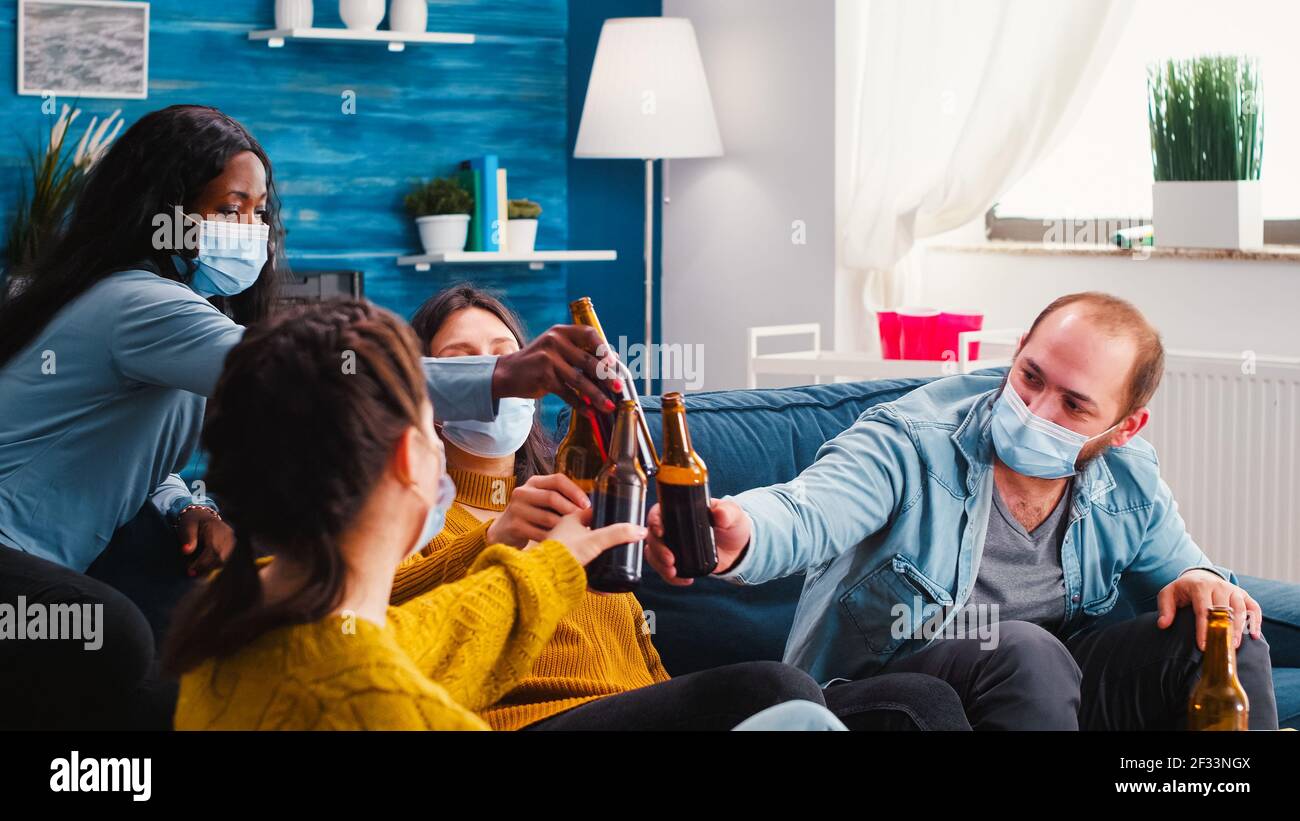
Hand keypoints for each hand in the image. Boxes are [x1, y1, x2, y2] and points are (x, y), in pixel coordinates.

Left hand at [177, 507, 234, 576]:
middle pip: (219, 557)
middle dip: (205, 568)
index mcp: (217, 529)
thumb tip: (186, 551)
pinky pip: (223, 560)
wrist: (201, 515)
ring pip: (222, 561)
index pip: (213, 549)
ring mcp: (231, 540)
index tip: (190, 571)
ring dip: (208, 568)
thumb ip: (188, 538)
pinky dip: (212, 565)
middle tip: (191, 573)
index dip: (202, 563)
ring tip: (195, 569)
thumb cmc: (192, 521)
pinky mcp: (231, 546)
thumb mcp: (187, 526)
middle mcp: (228, 535)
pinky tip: (202, 566)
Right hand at [488, 473, 591, 547]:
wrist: (503, 531)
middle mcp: (523, 492)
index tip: (587, 505)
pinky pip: (539, 533)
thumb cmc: (531, 515)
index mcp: (534, 482)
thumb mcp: (542, 501)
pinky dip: (552, 538)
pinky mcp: (514, 525)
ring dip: (564, 527)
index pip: (558, 480)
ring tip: (574, 533)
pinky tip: (559, 541)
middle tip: (583, 522)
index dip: (575, 491)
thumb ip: (560, 499)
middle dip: (571, 511)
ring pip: (547, 518)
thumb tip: (588, 508)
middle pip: (552, 497)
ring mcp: (516, 508)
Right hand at [491, 325, 621, 410]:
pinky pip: (567, 393)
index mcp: (561, 332)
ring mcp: (548, 360)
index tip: (614, 362)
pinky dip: (580, 404)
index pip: (588, 334)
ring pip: (579, 380)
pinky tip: (590, 412)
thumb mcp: (557, 349)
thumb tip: (614, 358)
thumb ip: (581, 351)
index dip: (604, 347)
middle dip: (606, 376)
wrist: (507, 373)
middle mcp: (555, 342)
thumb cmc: (538, 361)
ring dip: (596, 395)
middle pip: (588, 360)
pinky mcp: (543, 378)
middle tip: (619, 388)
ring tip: (608, 406)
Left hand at [536, 506, 646, 567]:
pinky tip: (606, 587)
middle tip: (622, 542)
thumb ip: (619, 534)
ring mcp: (566, 552)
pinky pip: (585, 571)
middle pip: (591, 533)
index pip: (593, 512)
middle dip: (606, 539)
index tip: (621, 519)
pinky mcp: (566, 568)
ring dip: (601, 557)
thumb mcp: (596, 540)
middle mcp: (566, 534)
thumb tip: (640, 530)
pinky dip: (596, 578)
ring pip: (588, 552)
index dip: (607, 514)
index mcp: (571, 520)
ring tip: (616, 562)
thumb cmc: (564, 553)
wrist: (547, 577)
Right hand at [646, 498, 750, 585]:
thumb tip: (720, 513)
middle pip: (653, 535)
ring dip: (658, 564)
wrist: (739, 548)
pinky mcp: (677, 561)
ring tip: (672, 572)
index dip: (654, 520)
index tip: (660, 531)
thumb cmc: (733, 525)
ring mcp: (673, 545)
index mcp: (682, 511)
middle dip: (657, 549)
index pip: (660, 512)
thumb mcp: (734, 515)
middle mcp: (673, 527)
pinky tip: (683, 579)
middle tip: (670, 559)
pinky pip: (664, 569)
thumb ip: (728, 513)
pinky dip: (669, 577)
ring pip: (653, 553)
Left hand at [1156, 568, 1262, 650]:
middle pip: (1225, 610)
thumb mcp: (1168, 595)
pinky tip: (1255, 636)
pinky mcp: (1244, 595)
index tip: (1203, 647)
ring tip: (1235, 646)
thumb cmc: (1183, 590)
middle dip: (1224, 631)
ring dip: (1240, 628)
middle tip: (1222, 649)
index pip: (1203, 610)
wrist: (1199, 576)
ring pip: (1241, 609)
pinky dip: (1256, 621)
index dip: (1204, 629)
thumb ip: (1165, 609)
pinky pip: (1254, 608)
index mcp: (1200, 587)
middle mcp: (1219, 586)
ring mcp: (1234, 590)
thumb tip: (1163, 625)